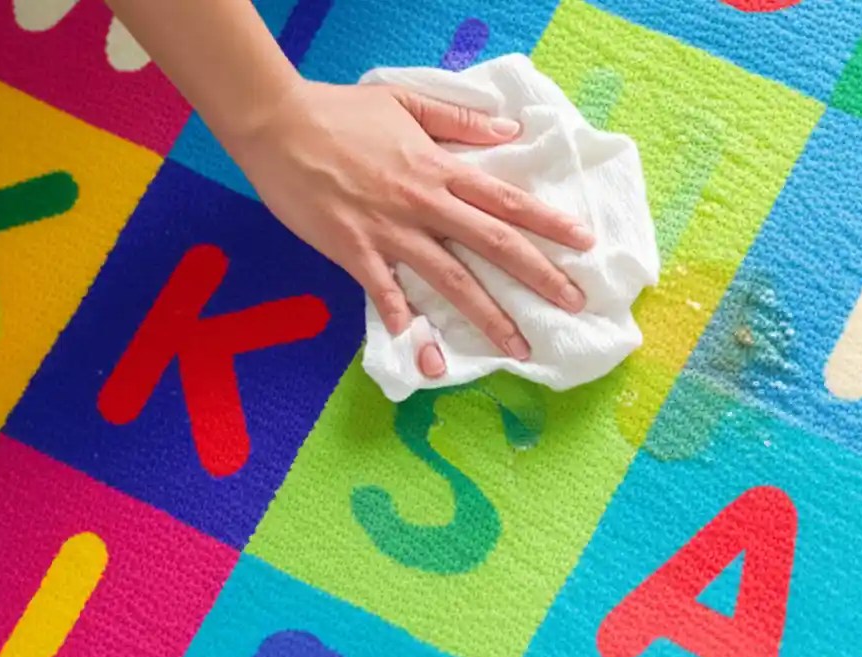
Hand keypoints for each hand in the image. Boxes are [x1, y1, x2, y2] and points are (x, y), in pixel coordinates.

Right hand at [221, 79, 594, 377]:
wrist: (277, 125)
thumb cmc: (340, 111)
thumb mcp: (406, 101)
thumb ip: (459, 120)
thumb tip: (509, 129)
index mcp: (439, 168)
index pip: (507, 199)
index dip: (548, 222)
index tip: (584, 243)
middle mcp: (424, 203)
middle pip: (493, 244)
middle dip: (539, 276)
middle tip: (574, 304)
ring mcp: (389, 231)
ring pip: (450, 280)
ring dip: (488, 316)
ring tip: (518, 346)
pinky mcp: (353, 250)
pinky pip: (385, 292)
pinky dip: (403, 320)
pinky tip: (423, 351)